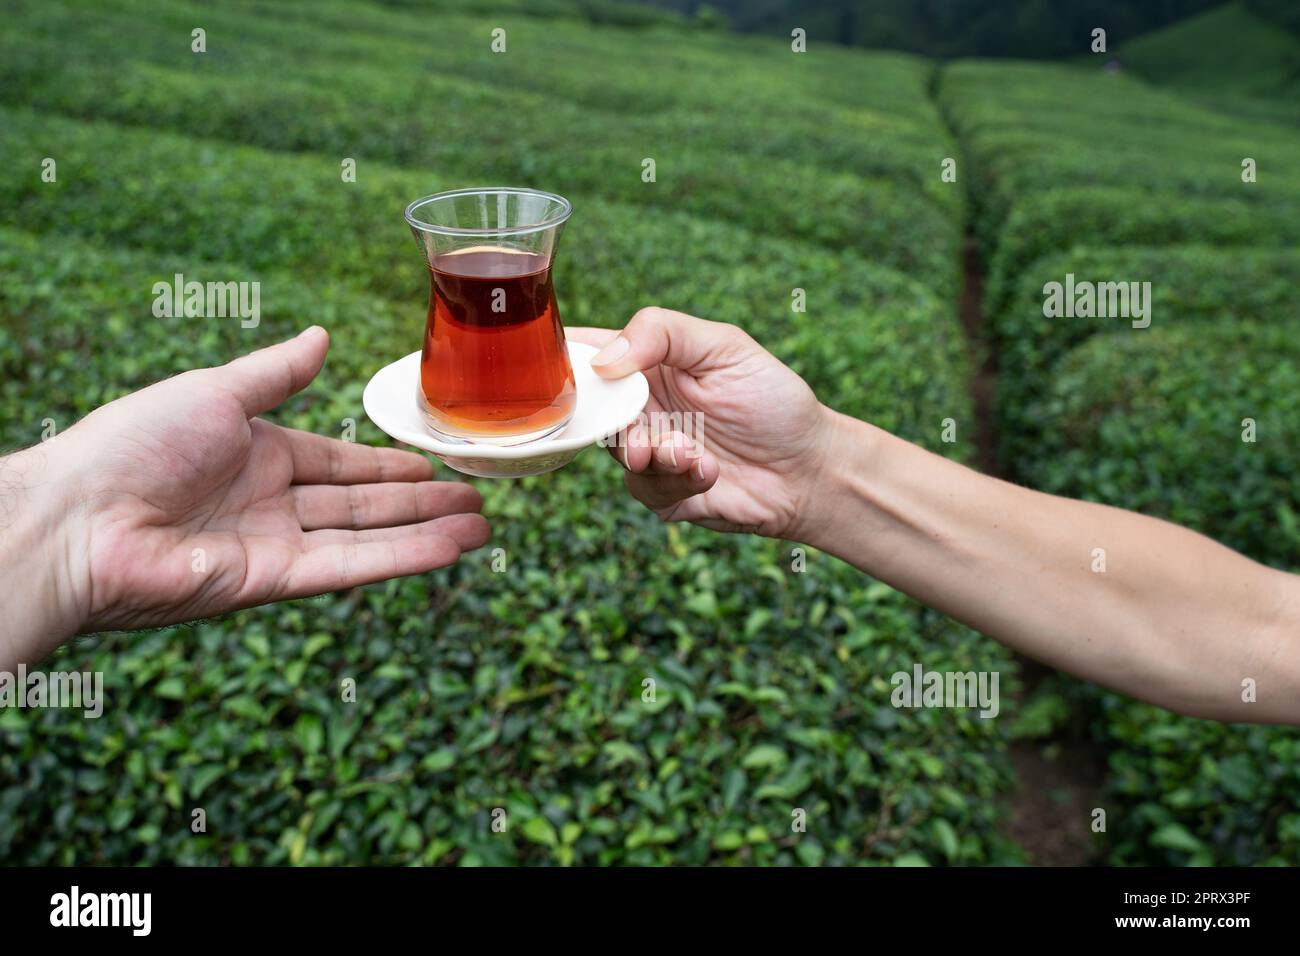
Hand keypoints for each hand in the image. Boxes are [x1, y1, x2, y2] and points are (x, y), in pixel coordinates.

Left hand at [3, 327, 487, 664]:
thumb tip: (320, 336)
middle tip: (478, 499)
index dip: (385, 467)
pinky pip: (350, 566)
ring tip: (483, 527)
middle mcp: (269, 504)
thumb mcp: (214, 390)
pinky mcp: (274, 582)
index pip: (337, 464)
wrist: (78, 517)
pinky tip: (451, 548)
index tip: (432, 467)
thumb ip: (276, 373)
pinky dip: (403, 557)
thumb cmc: (131, 444)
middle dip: (421, 502)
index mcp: (255, 455)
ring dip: (426, 533)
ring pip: (367, 537)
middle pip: (362, 504)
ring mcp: (274, 546)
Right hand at [568, 308, 831, 537]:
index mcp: (648, 365)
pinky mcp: (664, 494)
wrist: (810, 468)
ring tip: (690, 452)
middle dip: (613, 421)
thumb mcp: (724, 347)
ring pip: (619, 453)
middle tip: (641, 432)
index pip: (592, 353)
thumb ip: (661, 333)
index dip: (566, 357)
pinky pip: (646, 489)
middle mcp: (643, 408)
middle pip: (592, 410)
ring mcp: (651, 452)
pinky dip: (678, 479)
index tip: (555, 368)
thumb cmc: (772, 400)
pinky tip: (710, 470)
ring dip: (654, 454)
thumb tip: (604, 358)